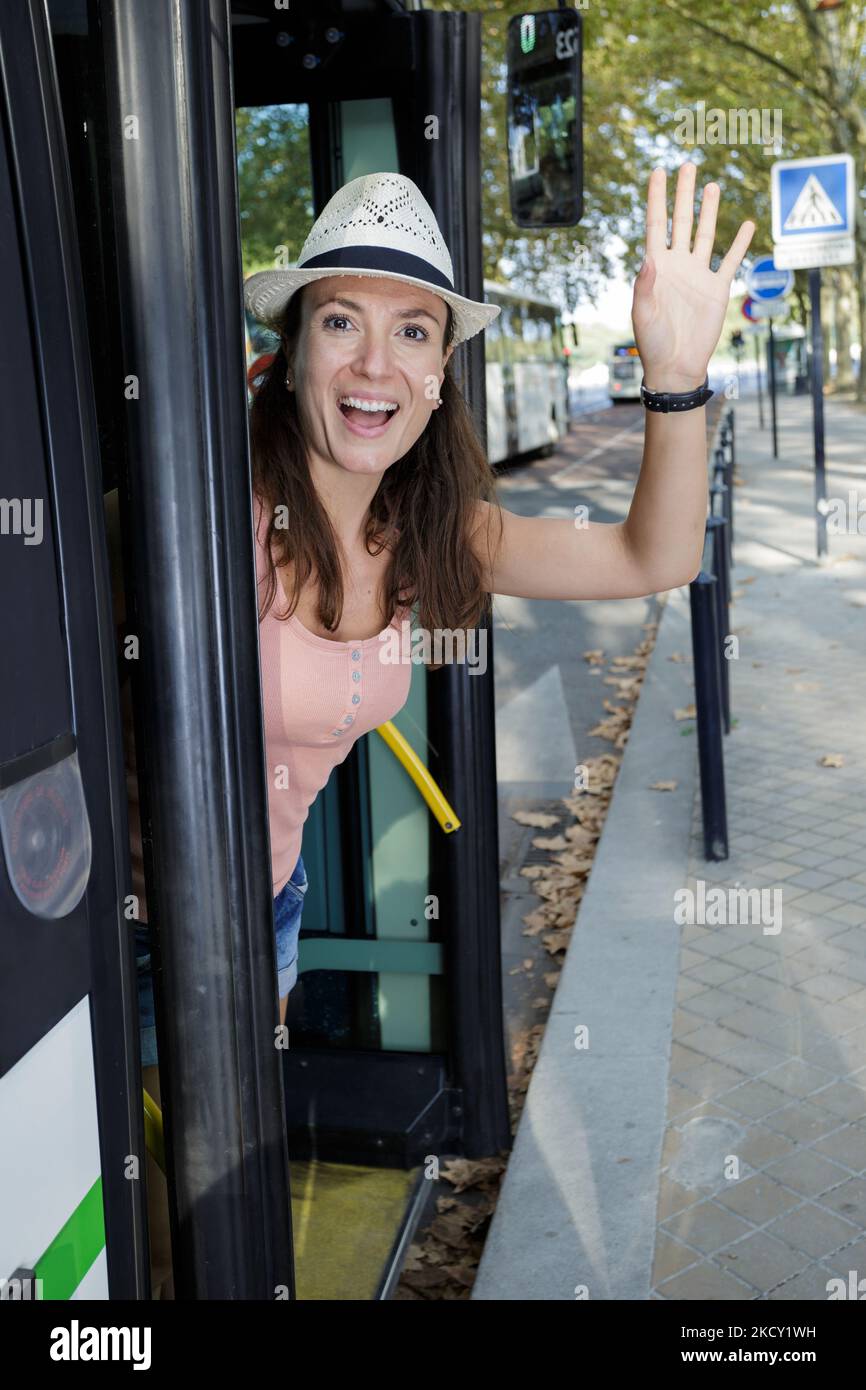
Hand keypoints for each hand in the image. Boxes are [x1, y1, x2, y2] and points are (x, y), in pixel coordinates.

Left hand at [632, 162, 754, 392]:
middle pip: (682, 221)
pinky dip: (739, 243)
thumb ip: (645, 286)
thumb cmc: (654, 342)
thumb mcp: (643, 314)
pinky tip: (746, 225)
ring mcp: (698, 274)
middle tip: (688, 165)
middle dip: (684, 194)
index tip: (657, 172)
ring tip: (711, 186)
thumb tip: (648, 258)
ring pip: (705, 234)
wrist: (677, 365)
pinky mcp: (717, 288)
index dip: (656, 198)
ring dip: (709, 210)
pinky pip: (731, 261)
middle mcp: (678, 265)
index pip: (656, 225)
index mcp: (657, 267)